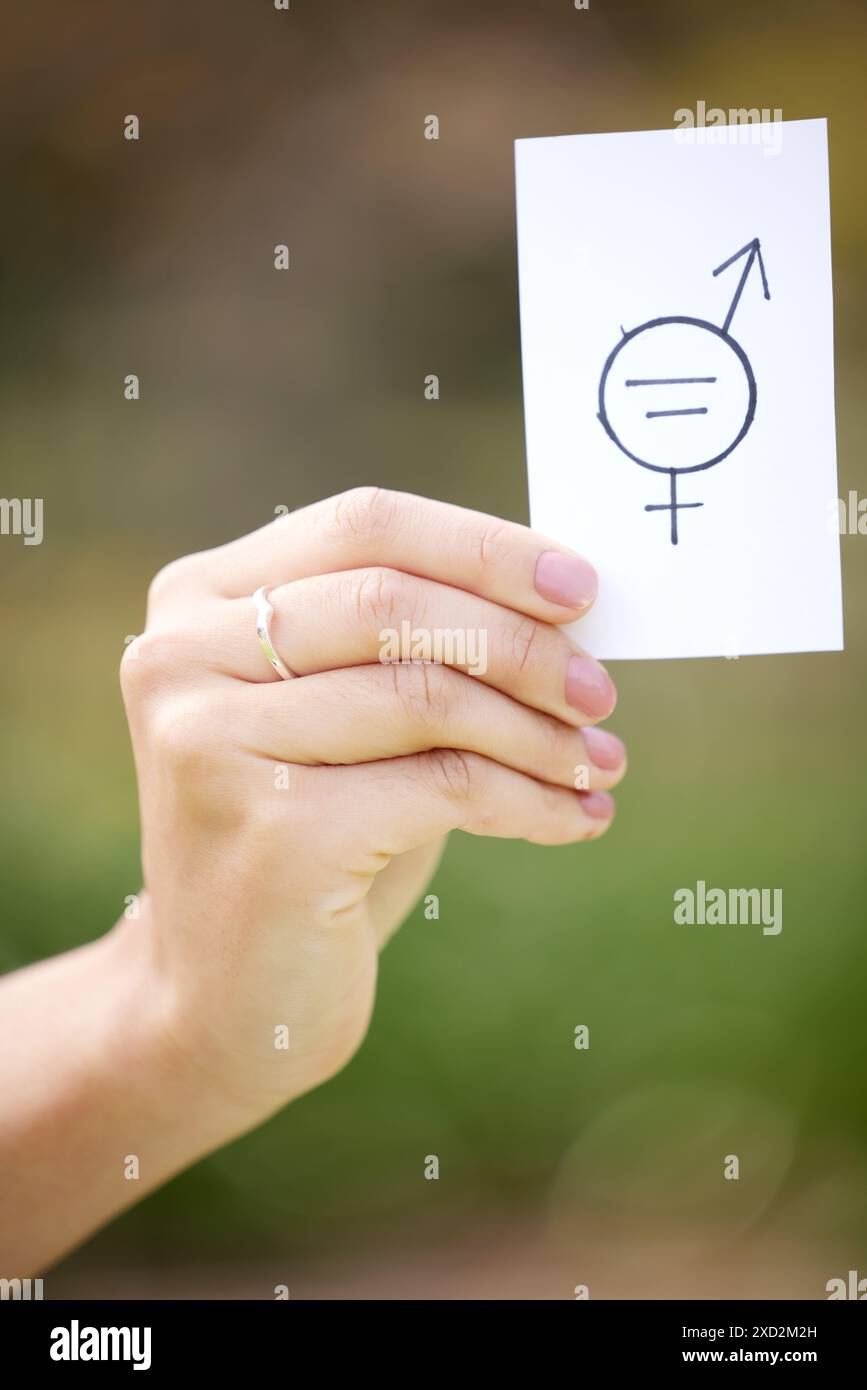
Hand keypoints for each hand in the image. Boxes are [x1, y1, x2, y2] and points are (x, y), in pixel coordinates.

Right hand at [120, 488, 624, 1123]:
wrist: (227, 998)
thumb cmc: (312, 839)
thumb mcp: (348, 720)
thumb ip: (417, 644)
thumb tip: (568, 594)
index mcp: (200, 601)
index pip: (365, 525)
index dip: (484, 547)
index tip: (582, 586)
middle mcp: (183, 658)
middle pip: (397, 604)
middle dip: (523, 645)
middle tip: (601, 692)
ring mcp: (215, 742)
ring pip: (427, 696)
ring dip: (539, 733)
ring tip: (601, 763)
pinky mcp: (272, 831)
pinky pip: (444, 787)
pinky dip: (530, 800)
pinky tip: (575, 818)